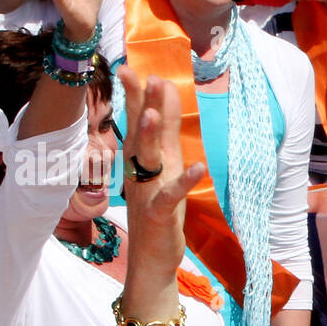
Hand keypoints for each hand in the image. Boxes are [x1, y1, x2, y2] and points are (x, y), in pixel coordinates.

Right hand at [117, 67, 205, 282]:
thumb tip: (164, 96)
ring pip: (147, 160)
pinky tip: (198, 167)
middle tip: (142, 76)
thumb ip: (166, 132)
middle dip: (141, 105)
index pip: (136, 120)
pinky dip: (183, 182)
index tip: (128, 67)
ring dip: (150, 137)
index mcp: (142, 158)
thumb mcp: (165, 165)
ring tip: (154, 113)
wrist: (150, 258)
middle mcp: (140, 171)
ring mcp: (147, 191)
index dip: (135, 95)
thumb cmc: (158, 208)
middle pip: (139, 133)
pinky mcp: (158, 214)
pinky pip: (169, 196)